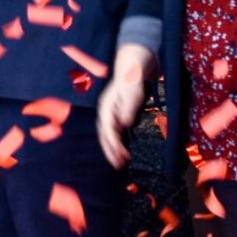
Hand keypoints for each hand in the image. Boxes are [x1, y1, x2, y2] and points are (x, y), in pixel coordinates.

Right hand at [97, 44, 158, 169]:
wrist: (131, 71)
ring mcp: (108, 113)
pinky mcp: (114, 115)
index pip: (107, 129)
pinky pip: (113, 132)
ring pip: (107, 135)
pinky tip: (122, 150)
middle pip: (104, 135)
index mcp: (106, 107)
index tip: (121, 155)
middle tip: (117, 165)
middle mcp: (105, 112)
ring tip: (120, 162)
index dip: (113, 144)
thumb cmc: (131, 82)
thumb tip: (124, 124)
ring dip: (112, 149)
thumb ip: (128, 110)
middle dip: (110, 151)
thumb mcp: (132, 95)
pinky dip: (116, 142)